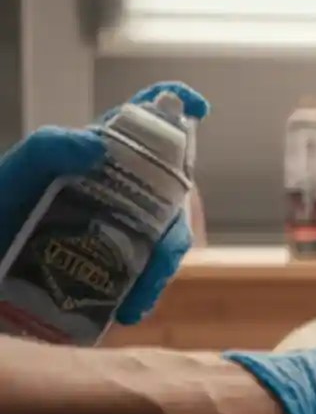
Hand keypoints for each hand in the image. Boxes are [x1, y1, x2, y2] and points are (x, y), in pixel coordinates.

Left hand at [0, 81, 208, 324]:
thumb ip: (48, 148)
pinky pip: (147, 276)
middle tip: (162, 255)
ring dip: (160, 270)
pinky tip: (128, 309)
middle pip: (173, 192)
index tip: (199, 107)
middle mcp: (120, 187)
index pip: (145, 119)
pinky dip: (144, 294)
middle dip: (174, 225)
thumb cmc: (0, 208)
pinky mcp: (117, 263)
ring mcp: (122, 225)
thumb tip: (98, 148)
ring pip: (166, 239)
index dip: (175, 103)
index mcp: (100, 154)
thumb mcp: (16, 174)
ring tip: (138, 299)